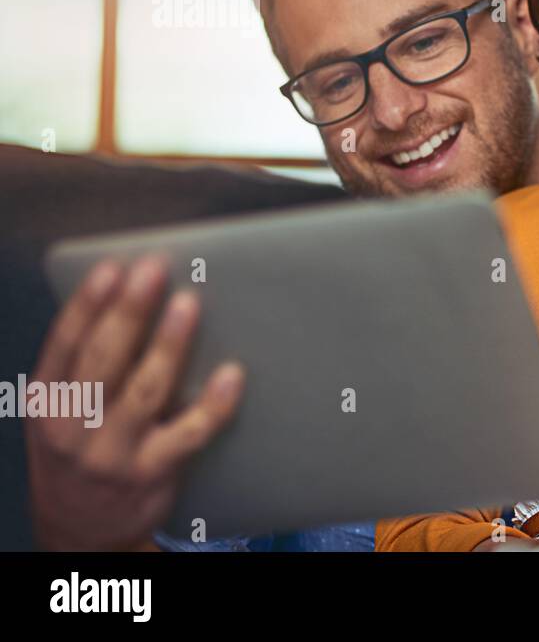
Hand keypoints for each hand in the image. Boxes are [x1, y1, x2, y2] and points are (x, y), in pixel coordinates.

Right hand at [25, 257, 244, 550]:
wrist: (81, 529)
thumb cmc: (80, 451)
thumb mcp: (60, 412)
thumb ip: (84, 367)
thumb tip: (131, 300)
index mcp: (46, 401)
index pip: (65, 343)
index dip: (88, 303)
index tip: (114, 268)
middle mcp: (72, 426)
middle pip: (103, 359)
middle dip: (130, 310)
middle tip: (156, 270)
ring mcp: (111, 452)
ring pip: (145, 390)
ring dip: (168, 344)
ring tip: (188, 305)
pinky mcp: (151, 473)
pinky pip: (189, 433)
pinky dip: (213, 403)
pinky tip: (232, 375)